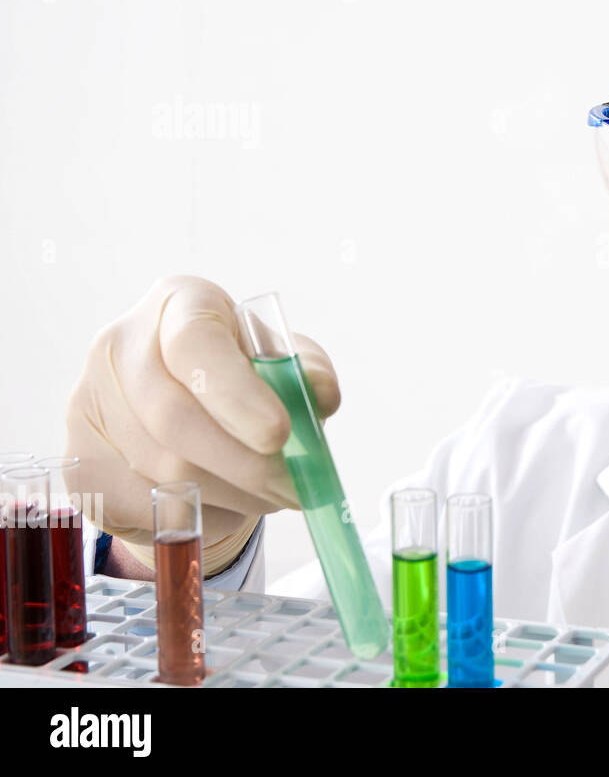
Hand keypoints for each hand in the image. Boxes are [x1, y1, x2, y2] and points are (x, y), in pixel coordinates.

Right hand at [65, 275, 340, 573]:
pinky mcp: (79, 462)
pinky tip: (225, 501)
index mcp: (176, 304)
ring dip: (232, 493)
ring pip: (163, 470)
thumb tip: (320, 394)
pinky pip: (142, 505)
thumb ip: (305, 371)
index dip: (236, 394)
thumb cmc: (241, 376)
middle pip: (174, 418)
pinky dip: (197, 514)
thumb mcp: (279, 361)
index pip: (195, 344)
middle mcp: (119, 346)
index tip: (280, 433)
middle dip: (246, 464)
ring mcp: (88, 404)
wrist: (184, 407)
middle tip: (296, 488)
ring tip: (273, 494)